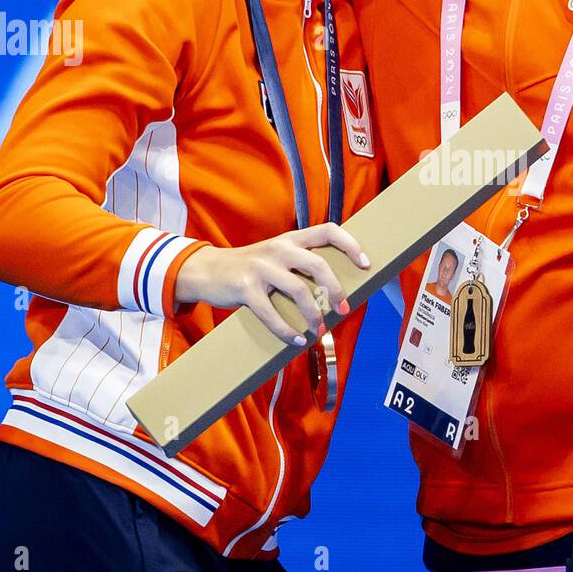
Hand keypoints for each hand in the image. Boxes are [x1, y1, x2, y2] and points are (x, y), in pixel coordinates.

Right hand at [174, 224, 370, 345]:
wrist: (206, 271)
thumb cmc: (250, 268)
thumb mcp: (275, 255)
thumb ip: (299, 263)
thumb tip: (335, 289)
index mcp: (290, 239)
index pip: (328, 230)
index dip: (351, 244)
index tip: (366, 263)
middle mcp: (278, 248)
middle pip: (318, 264)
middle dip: (336, 289)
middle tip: (344, 308)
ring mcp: (261, 267)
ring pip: (299, 290)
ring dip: (314, 315)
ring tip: (319, 330)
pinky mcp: (245, 288)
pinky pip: (272, 314)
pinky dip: (288, 331)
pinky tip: (297, 340)